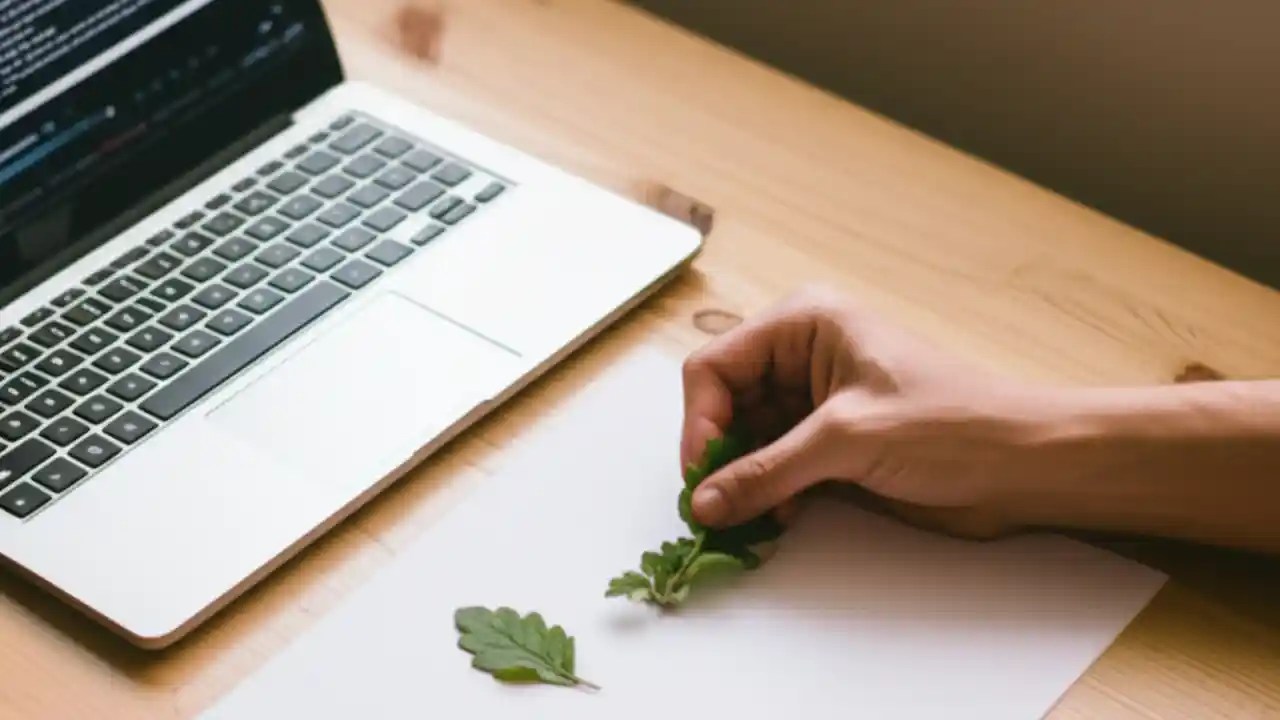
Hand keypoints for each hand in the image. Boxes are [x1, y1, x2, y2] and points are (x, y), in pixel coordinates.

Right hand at [680, 286, 1068, 538]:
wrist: (1025, 464)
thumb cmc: (953, 424)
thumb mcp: (847, 440)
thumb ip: (766, 472)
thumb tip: (703, 503)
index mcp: (804, 324)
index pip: (715, 368)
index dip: (700, 423)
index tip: (702, 477)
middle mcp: (802, 355)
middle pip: (724, 405)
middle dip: (719, 456)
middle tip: (717, 507)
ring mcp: (816, 400)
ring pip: (746, 440)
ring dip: (742, 482)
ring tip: (749, 518)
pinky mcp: (832, 441)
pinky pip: (775, 465)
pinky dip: (767, 493)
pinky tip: (777, 516)